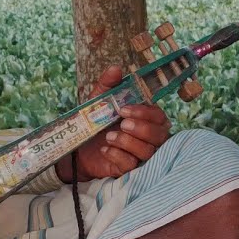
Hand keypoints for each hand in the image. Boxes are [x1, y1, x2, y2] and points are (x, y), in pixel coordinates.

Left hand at [61, 65, 170, 181]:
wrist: (78, 147)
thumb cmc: (95, 122)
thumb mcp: (98, 100)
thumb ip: (108, 84)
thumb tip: (116, 68)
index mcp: (145, 119)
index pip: (158, 115)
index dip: (145, 113)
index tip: (124, 109)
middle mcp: (148, 137)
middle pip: (160, 135)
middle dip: (142, 128)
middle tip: (122, 124)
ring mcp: (140, 154)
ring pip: (148, 151)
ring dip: (128, 142)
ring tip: (109, 136)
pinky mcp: (129, 169)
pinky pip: (131, 164)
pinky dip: (118, 155)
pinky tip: (105, 149)